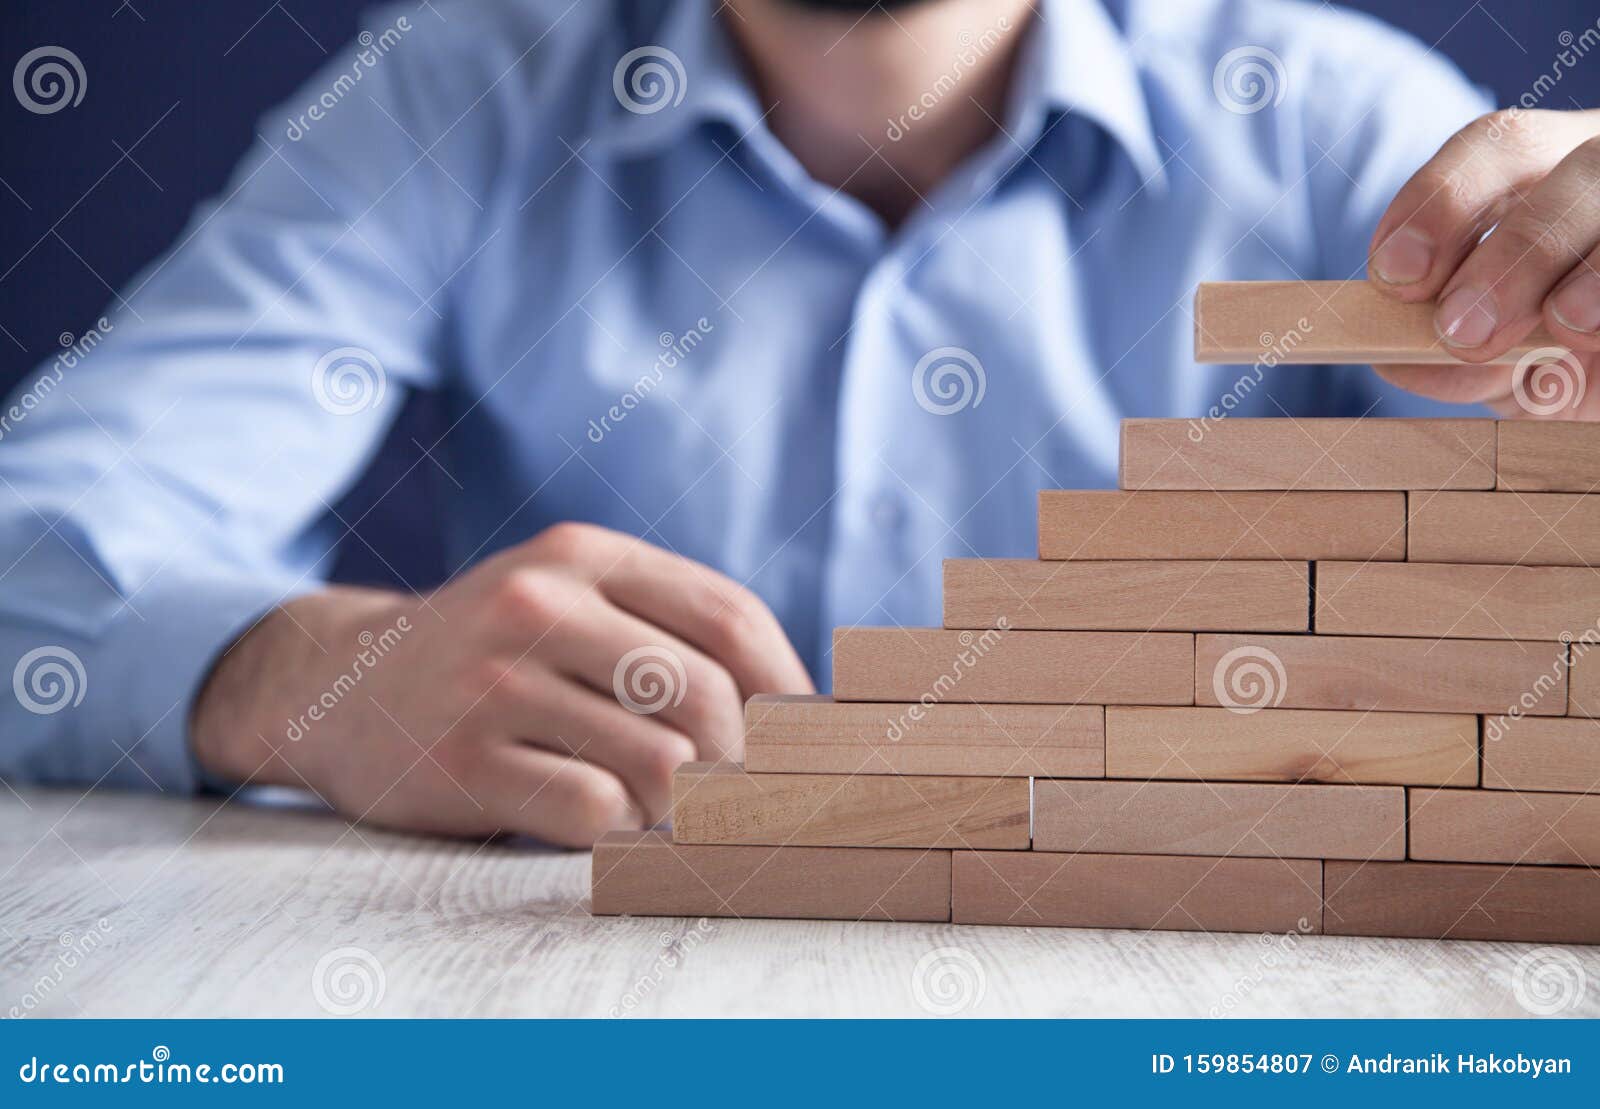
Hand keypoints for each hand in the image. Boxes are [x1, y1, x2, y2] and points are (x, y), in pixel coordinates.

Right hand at [191, 523, 812, 845]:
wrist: (336, 686)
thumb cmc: (489, 654)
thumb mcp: (564, 598)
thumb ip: (659, 626)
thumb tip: (791, 707)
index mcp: (581, 557)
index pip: (729, 615)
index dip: (786, 684)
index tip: (800, 734)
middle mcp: (539, 603)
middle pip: (705, 694)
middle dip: (738, 759)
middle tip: (731, 788)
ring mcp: (496, 681)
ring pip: (659, 762)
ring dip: (679, 804)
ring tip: (660, 806)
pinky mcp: (464, 761)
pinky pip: (593, 812)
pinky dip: (618, 832)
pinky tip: (599, 821)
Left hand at [1367, 108, 1599, 416]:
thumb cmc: (1563, 361)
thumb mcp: (1504, 361)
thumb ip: (1453, 357)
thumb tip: (1397, 355)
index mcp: (1553, 171)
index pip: (1498, 146)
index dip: (1440, 200)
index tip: (1394, 274)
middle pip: (1578, 172)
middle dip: (1515, 250)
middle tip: (1463, 329)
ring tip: (1568, 326)